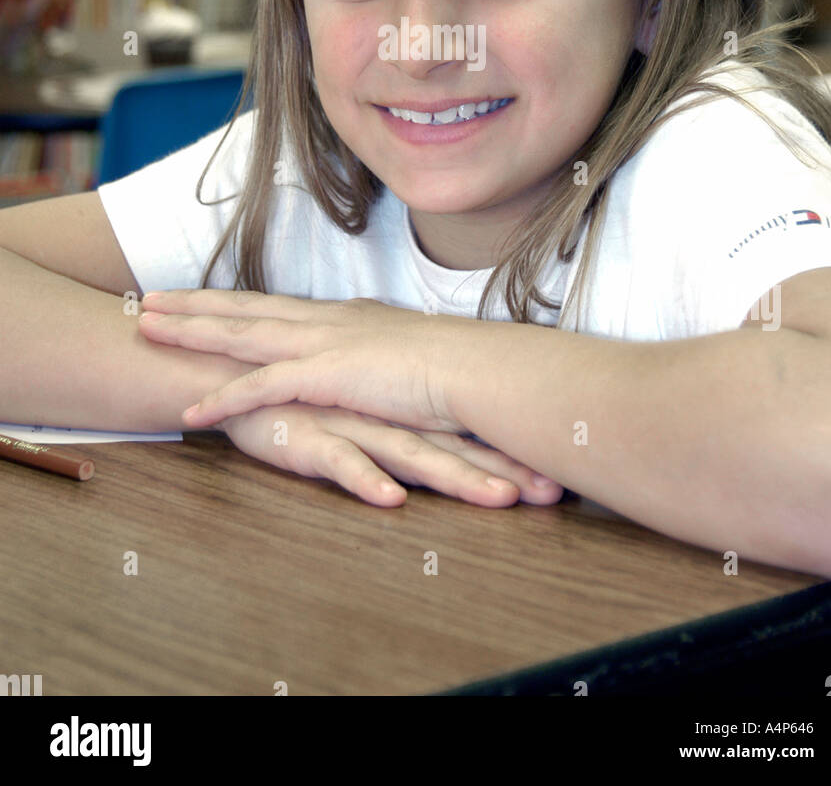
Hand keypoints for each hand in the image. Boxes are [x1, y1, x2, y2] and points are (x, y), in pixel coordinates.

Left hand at [139, 288, 479, 432]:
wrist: (478, 369)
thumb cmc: (456, 368)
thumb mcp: (407, 355)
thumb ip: (380, 357)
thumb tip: (373, 363)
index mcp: (343, 317)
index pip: (274, 304)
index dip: (232, 300)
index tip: (197, 296)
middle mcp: (326, 321)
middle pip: (245, 308)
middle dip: (195, 304)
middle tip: (150, 299)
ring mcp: (323, 343)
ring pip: (241, 335)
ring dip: (191, 333)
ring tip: (147, 329)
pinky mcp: (327, 374)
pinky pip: (261, 388)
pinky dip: (223, 399)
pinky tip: (190, 413)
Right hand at [219, 402, 563, 507]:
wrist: (226, 372)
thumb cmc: (296, 395)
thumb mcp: (354, 407)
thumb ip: (396, 424)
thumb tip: (441, 446)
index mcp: (397, 406)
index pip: (464, 433)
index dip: (511, 453)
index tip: (563, 479)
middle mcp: (383, 414)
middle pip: (453, 445)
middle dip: (503, 469)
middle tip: (554, 492)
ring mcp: (348, 423)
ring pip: (411, 453)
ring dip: (456, 477)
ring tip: (500, 498)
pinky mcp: (307, 436)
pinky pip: (340, 462)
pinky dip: (367, 480)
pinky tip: (391, 500)